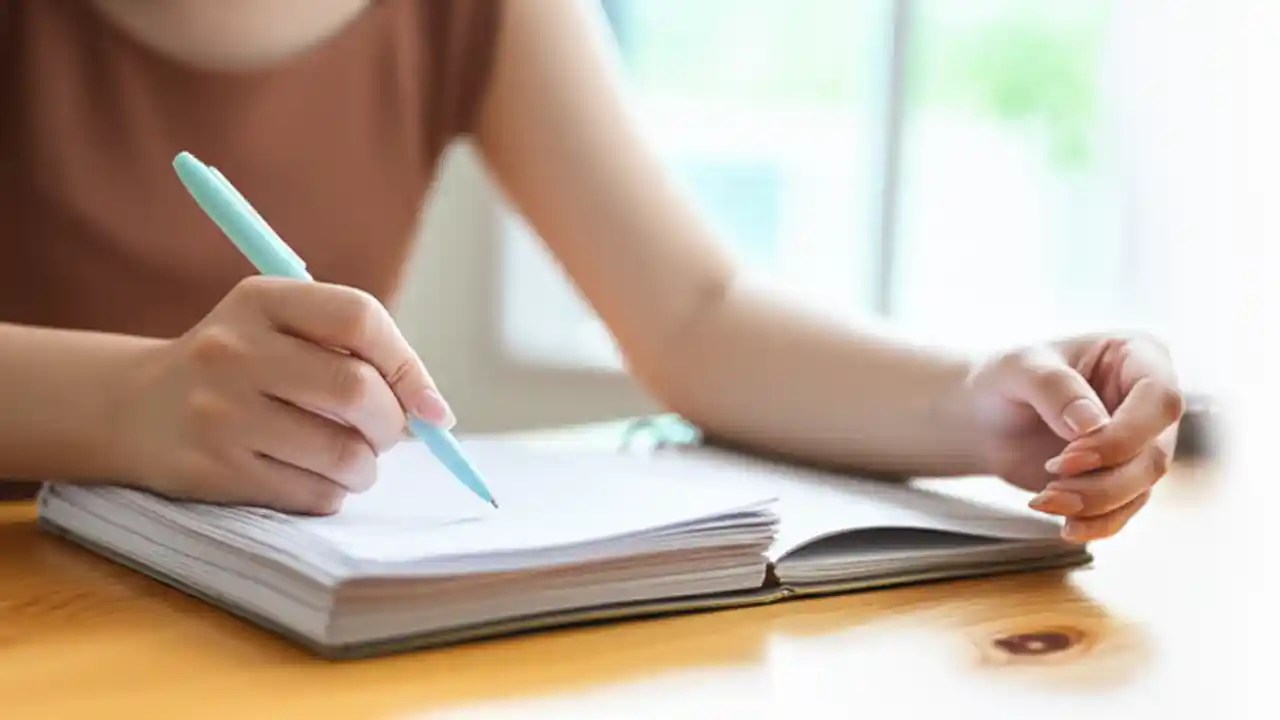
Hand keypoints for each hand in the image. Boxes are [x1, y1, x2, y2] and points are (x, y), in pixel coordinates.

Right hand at [115, 277, 453, 513]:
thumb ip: (353, 351)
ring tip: (355, 462)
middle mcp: (235, 350)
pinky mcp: (213, 471)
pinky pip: (312, 493)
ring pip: (341, 452)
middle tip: (388, 436)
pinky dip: (333, 493)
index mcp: (262, 300)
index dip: (409, 365)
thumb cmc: (241, 368)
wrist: (135, 408)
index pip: (360, 318)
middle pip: (357, 390)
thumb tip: (433, 412)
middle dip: (392, 424)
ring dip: (366, 466)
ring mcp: (220, 413)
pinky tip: (317, 479)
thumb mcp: (280, 328)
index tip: (433, 407)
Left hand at [965, 335, 1184, 542]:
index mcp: (1138, 356)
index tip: (1069, 455)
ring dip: (1094, 502)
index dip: (1123, 436)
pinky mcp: (1124, 477)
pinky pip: (1126, 509)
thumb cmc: (1006, 380)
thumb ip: (1055, 388)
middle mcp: (1150, 401)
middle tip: (1050, 479)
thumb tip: (1094, 425)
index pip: (1160, 400)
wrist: (985, 417)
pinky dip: (1097, 523)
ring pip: (1142, 487)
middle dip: (1104, 479)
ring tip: (1043, 500)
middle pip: (1156, 453)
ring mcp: (1142, 442)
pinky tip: (1066, 527)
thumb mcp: (1019, 368)